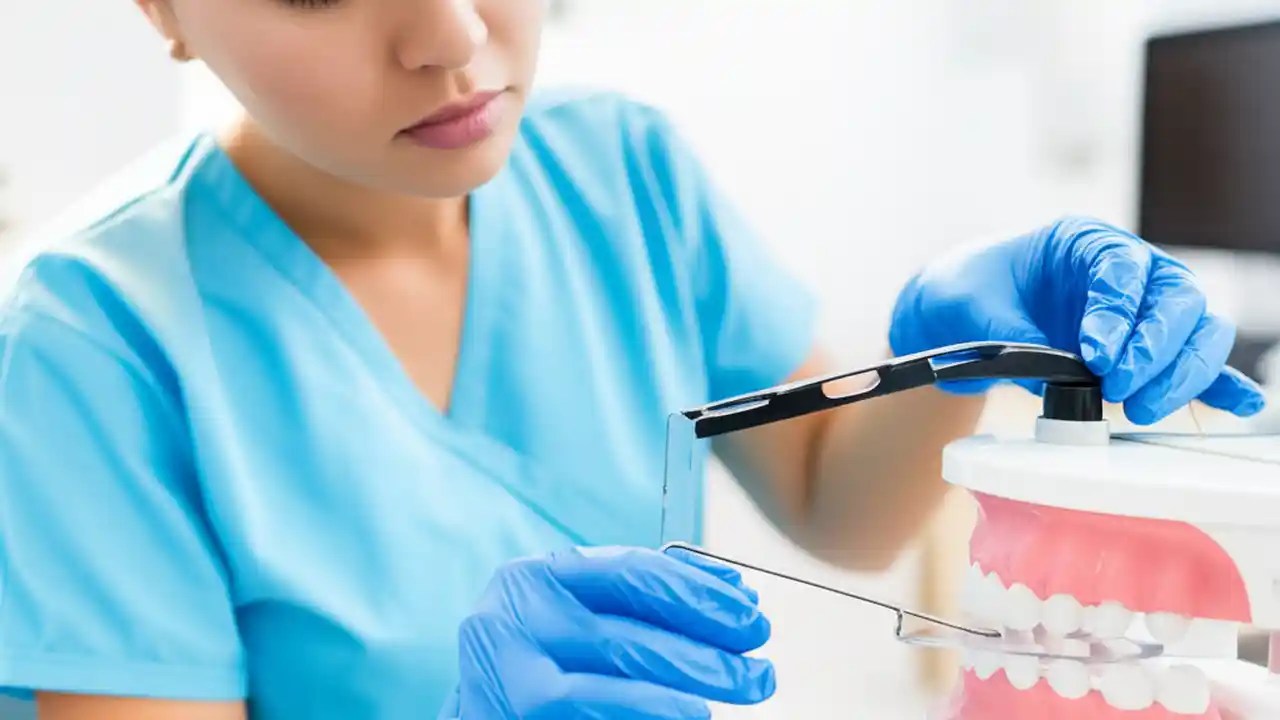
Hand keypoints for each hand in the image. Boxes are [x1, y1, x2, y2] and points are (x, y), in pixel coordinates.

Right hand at [438, 546, 774, 719]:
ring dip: (679, 691)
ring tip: (725, 700)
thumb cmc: (546, 663)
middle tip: (759, 674)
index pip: (631, 573)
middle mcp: (511, 615)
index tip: (752, 616)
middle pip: (626, 632)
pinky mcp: (501, 712)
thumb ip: (651, 601)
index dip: (698, 594)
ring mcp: (502, 670)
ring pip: (608, 678)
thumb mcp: (588, 618)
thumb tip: (737, 593)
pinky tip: (680, 716)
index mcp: (536, 576)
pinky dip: (640, 713)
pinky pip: (584, 711)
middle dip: (704, 654)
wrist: (488, 712)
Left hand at [889, 216, 1265, 423]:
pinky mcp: (1146, 349)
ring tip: (1137, 410)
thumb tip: (1055, 372)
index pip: (1121, 269)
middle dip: (1154, 349)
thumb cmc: (969, 295)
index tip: (1095, 355)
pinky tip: (1238, 403)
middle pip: (1175, 299)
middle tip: (1117, 388)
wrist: (962, 312)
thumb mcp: (972, 307)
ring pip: (1195, 331)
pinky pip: (1194, 362)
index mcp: (1083, 242)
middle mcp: (1128, 270)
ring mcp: (1143, 309)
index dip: (1116, 313)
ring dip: (1179, 373)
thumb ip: (1011, 334)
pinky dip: (1218, 383)